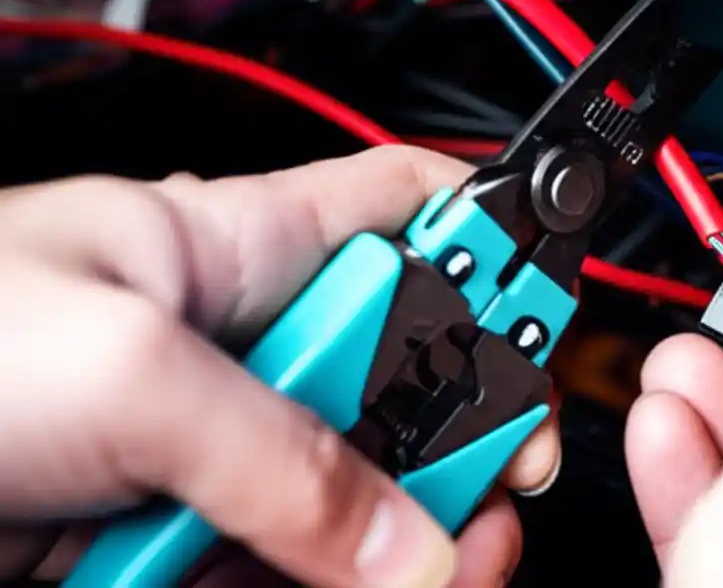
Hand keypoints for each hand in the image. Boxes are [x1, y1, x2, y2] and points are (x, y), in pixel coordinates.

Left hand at [0, 146, 559, 587]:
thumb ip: (289, 461)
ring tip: (412, 575)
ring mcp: (213, 455)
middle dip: (458, 438)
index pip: (409, 214)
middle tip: (482, 492)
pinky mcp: (177, 544)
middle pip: (407, 383)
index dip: (495, 246)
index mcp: (235, 248)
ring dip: (388, 547)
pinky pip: (282, 571)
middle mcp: (240, 352)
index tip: (550, 316)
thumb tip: (410, 544)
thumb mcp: (128, 375)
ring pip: (353, 501)